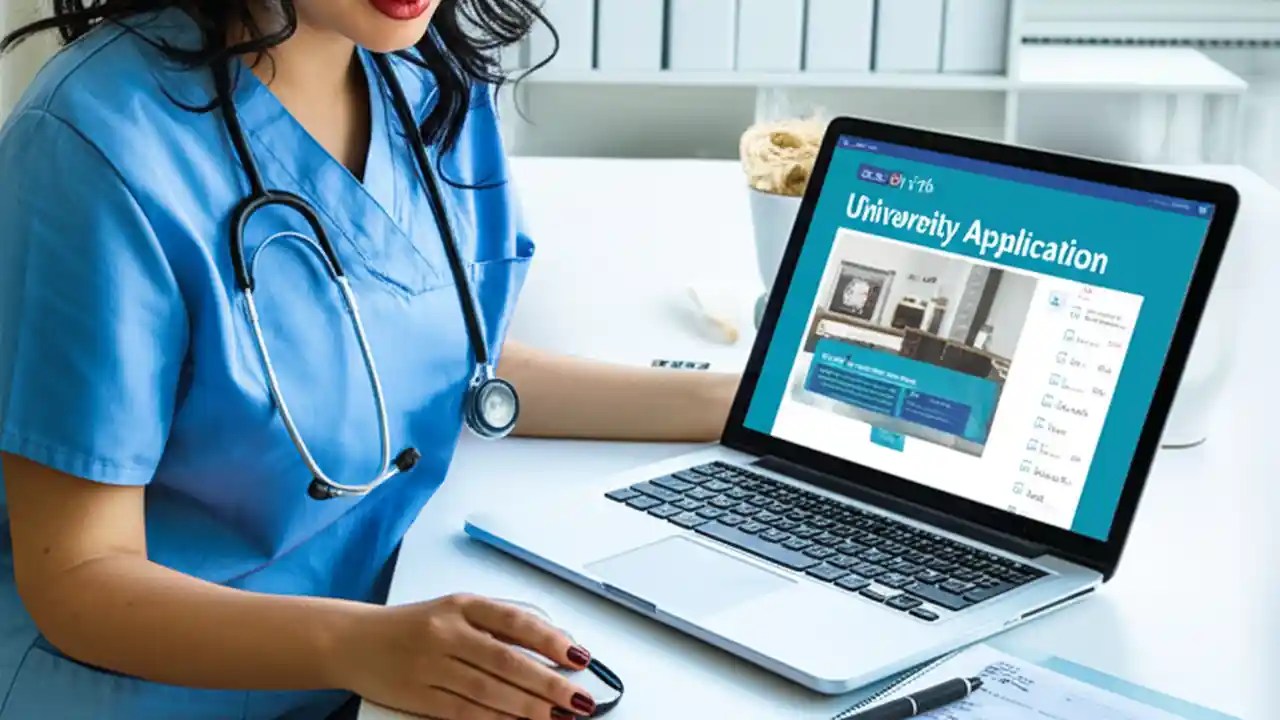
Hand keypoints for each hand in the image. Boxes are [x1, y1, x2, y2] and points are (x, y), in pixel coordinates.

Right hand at [341, 594, 596, 718]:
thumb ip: (496, 625)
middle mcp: (447, 632)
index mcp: (461, 604)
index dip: (551, 640)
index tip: (578, 657)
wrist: (353, 640)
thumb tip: (551, 648)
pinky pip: (464, 712)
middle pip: (506, 661)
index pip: (515, 621)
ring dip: (528, 708)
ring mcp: (431, 665)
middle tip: (579, 698)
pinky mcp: (418, 695)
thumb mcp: (454, 609)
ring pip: (489, 691)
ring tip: (557, 716)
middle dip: (548, 683)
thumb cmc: (414, 625)